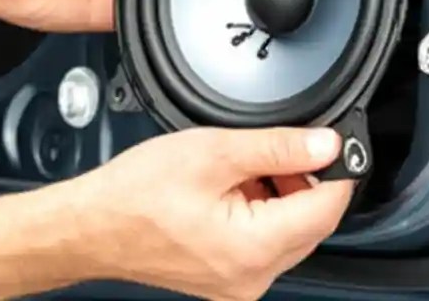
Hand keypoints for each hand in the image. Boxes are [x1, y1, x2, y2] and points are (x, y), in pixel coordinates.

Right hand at [61, 127, 353, 300]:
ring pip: (290, 233)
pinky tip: (234, 190)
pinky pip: (266, 244)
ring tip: (242, 169)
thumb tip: (327, 145)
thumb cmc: (135, 194)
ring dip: (281, 196)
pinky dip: (261, 213)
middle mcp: (253, 277)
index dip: (338, 169)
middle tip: (273, 149)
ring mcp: (240, 285)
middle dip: (305, 181)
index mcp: (254, 249)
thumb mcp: (214, 152)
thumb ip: (279, 147)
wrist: (90, 226)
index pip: (328, 208)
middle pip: (312, 223)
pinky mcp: (229, 281)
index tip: (335, 142)